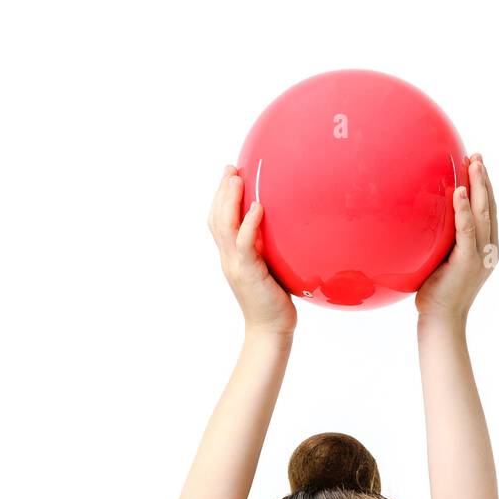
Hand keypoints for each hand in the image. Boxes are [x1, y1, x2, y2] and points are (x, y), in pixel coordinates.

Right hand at [208, 164, 297, 336]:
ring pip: (224, 227)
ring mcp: (235, 265)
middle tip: (230, 168)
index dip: (221, 198)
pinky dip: (249, 225)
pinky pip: (244, 244)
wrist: (271, 330)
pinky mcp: (248, 273)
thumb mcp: (270, 270)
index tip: (229, 176)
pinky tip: (257, 208)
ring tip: (236, 178)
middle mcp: (228, 259)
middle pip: (216, 219)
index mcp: (231, 257)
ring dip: (229, 200)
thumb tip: (281, 230)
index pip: (219, 223)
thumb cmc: (274, 302)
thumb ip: (268, 250)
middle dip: (221, 191)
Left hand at [414, 154, 498, 322]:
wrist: (441, 322)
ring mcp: (480, 256)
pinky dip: (463, 211)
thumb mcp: (441, 264)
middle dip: (484, 179)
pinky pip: (465, 231)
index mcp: (485, 250)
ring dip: (479, 186)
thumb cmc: (436, 297)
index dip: (484, 188)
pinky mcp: (467, 262)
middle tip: (477, 156)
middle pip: (489, 207)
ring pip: (482, 214)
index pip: (487, 213)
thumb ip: (443, 244)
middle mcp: (488, 250)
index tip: (478, 166)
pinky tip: (459, 192)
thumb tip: (426, 224)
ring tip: (473, 163)